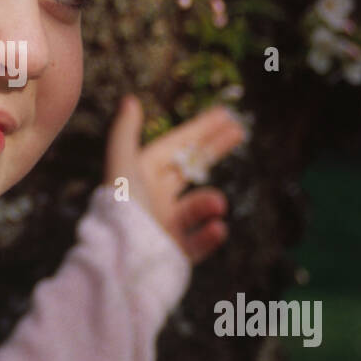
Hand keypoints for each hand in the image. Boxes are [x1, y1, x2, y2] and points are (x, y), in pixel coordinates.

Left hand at [102, 95, 247, 263]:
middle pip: (190, 168)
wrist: (121, 260)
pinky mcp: (174, 251)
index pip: (176, 147)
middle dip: (213, 149)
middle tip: (240, 130)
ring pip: (196, 206)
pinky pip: (199, 241)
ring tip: (217, 205)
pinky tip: (217, 228)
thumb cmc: (121, 208)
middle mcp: (153, 198)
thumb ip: (125, 133)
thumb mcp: (122, 164)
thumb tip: (129, 100)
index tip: (225, 115)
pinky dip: (210, 235)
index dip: (199, 130)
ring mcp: (165, 224)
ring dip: (209, 203)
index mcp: (141, 175)